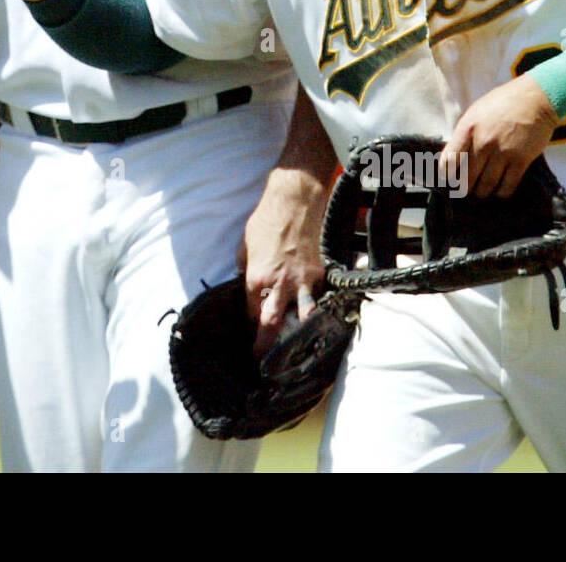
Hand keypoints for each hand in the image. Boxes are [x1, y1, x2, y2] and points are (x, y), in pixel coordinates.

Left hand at [238, 168, 327, 355]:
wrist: (294, 202)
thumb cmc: (265, 221)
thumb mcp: (243, 245)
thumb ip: (244, 268)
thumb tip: (244, 281)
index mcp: (255, 278)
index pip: (249, 313)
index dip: (248, 328)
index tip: (248, 338)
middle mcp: (278, 285)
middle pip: (271, 325)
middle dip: (267, 347)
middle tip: (264, 362)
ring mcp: (301, 282)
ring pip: (302, 319)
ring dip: (299, 336)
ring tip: (297, 354)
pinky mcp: (319, 274)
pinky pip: (319, 299)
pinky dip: (319, 313)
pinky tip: (321, 326)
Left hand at [439, 73, 559, 197]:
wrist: (536, 99)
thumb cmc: (503, 103)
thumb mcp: (476, 112)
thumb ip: (465, 133)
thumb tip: (455, 155)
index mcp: (468, 127)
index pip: (450, 158)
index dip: (446, 174)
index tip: (448, 180)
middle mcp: (483, 141)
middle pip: (467, 176)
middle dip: (464, 188)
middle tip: (465, 191)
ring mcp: (502, 152)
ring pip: (486, 184)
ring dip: (482, 193)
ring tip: (480, 194)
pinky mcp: (521, 160)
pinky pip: (508, 185)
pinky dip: (502, 192)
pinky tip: (499, 191)